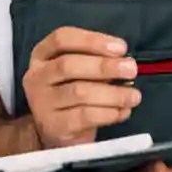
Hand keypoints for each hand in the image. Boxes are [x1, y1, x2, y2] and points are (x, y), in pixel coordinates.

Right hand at [23, 26, 140, 147]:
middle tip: (131, 69)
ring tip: (134, 96)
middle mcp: (37, 77)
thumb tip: (123, 62)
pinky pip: (85, 116)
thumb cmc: (71, 95)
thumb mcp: (77, 73)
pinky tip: (123, 112)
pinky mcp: (55, 126)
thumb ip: (95, 62)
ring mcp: (42, 103)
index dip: (92, 40)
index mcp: (41, 55)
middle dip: (104, 66)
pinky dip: (109, 113)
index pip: (62, 39)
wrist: (56, 133)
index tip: (121, 48)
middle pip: (68, 65)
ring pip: (79, 92)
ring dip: (113, 93)